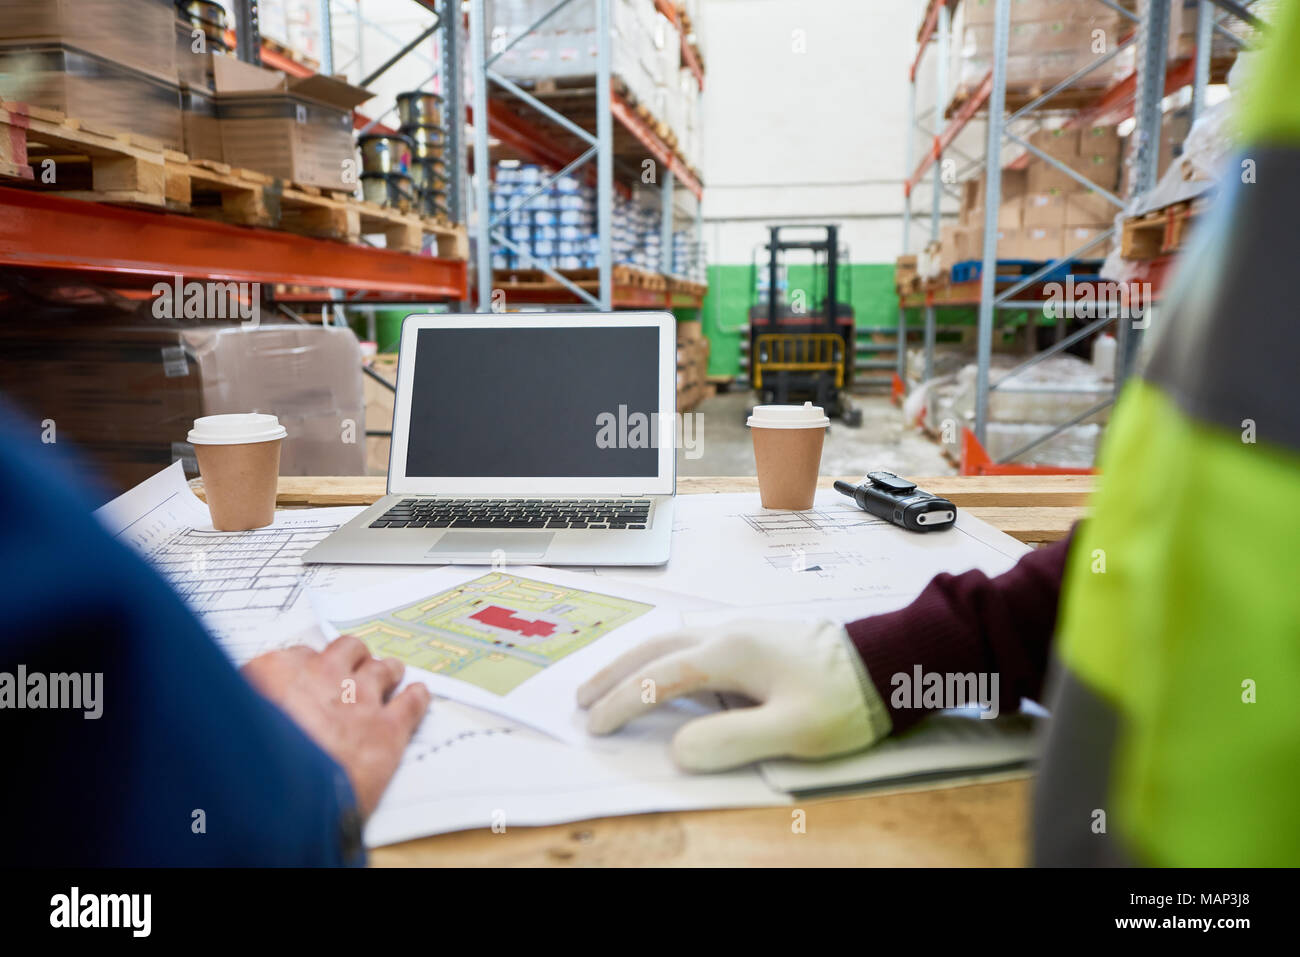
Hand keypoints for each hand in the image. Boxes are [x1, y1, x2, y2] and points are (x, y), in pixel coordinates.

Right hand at [242, 635, 430, 817]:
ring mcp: (360, 698)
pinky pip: (412, 703)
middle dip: (352, 658)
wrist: (277, 800)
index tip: (309, 676)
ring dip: (387, 671)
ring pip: (383, 669)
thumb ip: (244, 705)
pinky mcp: (388, 729)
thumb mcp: (229, 723)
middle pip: (347, 649)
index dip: (308, 667)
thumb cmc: (247, 767)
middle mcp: (322, 675)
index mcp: (276, 671)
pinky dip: (417, 698)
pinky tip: (417, 695)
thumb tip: (245, 705)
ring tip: (390, 675)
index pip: (299, 654)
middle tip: (354, 669)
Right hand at [576, 619, 889, 771]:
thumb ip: (731, 739)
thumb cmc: (844, 698)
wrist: (891, 661)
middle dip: (613, 673)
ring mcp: (741, 630)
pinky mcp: (755, 637)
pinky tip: (662, 670)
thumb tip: (678, 748)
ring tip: (607, 683)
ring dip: (634, 660)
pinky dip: (660, 656)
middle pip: (653, 647)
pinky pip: (690, 642)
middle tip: (580, 700)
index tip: (594, 725)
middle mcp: (727, 633)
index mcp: (728, 653)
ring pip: (670, 640)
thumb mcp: (792, 730)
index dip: (622, 702)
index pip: (658, 677)